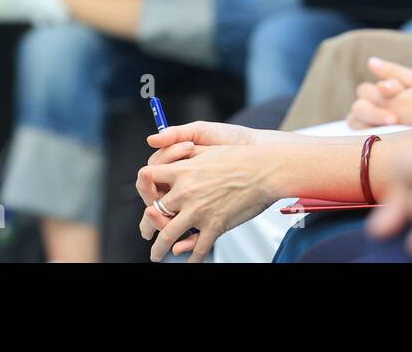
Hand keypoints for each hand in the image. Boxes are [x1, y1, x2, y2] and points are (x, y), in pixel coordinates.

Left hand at [136, 144, 281, 262]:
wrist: (266, 170)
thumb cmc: (241, 158)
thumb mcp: (209, 150)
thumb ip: (187, 155)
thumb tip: (177, 152)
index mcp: (183, 170)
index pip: (148, 178)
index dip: (144, 187)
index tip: (146, 196)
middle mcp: (186, 191)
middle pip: (153, 211)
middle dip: (147, 224)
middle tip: (145, 232)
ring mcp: (198, 210)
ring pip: (167, 234)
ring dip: (158, 249)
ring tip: (156, 255)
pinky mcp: (214, 225)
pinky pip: (197, 248)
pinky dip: (191, 258)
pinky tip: (188, 261)